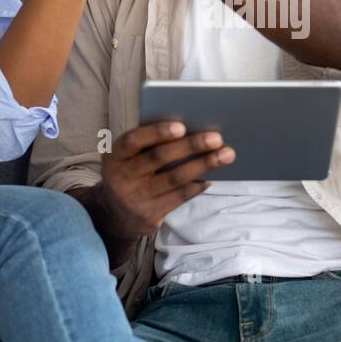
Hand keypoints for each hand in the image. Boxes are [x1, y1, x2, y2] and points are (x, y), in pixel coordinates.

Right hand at [95, 121, 234, 244]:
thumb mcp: (127, 157)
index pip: (134, 140)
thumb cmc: (130, 172)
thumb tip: (190, 127)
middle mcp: (123, 176)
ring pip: (174, 179)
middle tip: (216, 138)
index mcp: (115, 155)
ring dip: (203, 165)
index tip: (182, 126)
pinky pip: (179, 197)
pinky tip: (213, 175)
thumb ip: (148, 143)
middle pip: (159, 158)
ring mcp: (137, 198)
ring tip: (226, 155)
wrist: (114, 214)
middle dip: (191, 146)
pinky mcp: (151, 215)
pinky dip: (198, 185)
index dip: (157, 132)